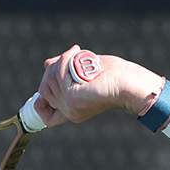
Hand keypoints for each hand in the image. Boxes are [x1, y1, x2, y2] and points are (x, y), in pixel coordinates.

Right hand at [32, 45, 164, 126]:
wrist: (129, 82)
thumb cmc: (113, 76)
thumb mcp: (83, 72)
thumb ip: (64, 70)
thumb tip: (46, 64)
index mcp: (73, 111)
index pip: (45, 116)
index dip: (39, 100)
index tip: (48, 74)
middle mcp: (70, 113)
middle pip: (44, 88)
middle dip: (53, 68)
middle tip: (71, 56)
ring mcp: (70, 107)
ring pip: (49, 80)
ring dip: (61, 61)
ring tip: (77, 53)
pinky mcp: (73, 98)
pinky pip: (58, 74)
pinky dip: (65, 60)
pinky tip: (77, 53)